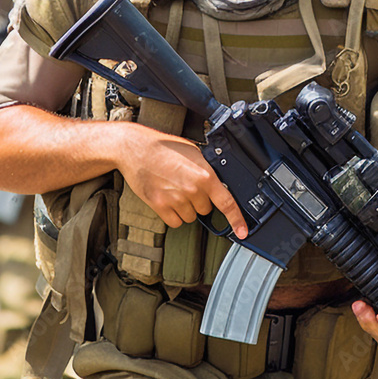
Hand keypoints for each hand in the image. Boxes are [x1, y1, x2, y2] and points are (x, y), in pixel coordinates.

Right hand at [119, 126, 247, 238]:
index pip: (226, 202)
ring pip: (190, 217)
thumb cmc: (163, 147)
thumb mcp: (194, 152)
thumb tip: (217, 182)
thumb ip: (207, 169)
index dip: (236, 220)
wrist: (136, 149)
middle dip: (200, 200)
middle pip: (206, 209)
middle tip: (187, 184)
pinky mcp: (160, 206)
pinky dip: (173, 214)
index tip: (242, 231)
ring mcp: (176, 199)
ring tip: (174, 188)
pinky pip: (175, 222)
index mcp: (204, 175)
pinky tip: (167, 198)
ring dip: (186, 207)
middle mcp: (192, 190)